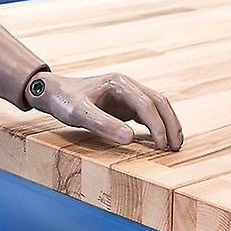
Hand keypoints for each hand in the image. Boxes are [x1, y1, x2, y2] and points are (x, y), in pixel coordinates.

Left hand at [24, 71, 183, 151]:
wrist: (53, 93)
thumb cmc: (64, 101)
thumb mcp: (79, 114)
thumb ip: (103, 125)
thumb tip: (130, 138)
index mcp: (119, 84)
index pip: (146, 104)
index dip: (157, 125)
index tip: (162, 145)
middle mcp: (127, 86)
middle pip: (158, 102)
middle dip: (170, 123)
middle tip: (176, 147)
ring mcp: (127, 94)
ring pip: (156, 106)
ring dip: (167, 124)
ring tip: (174, 145)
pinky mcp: (124, 104)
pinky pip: (147, 113)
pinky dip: (156, 125)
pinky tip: (160, 140)